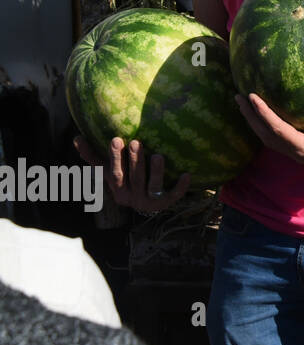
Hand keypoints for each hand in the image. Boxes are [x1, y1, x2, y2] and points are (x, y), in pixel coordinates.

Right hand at [73, 136, 191, 212]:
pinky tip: (186, 175)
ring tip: (158, 155)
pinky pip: (172, 196)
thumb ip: (93, 157)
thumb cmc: (126, 182)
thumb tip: (76, 138)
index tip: (116, 138)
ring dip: (155, 171)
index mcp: (116, 187)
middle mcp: (130, 195)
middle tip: (137, 142)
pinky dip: (179, 187)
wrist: (145, 206)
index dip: (114, 157)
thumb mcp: (109, 172)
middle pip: (132, 178)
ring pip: (151, 187)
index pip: (112, 172)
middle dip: (134, 161)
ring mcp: (147, 201)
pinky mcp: (164, 204)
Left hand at [236, 89, 303, 171]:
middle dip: (250, 116)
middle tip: (239, 97)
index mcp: (303, 148)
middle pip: (265, 134)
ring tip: (243, 104)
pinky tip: (259, 116)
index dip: (263, 113)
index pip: (277, 129)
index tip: (252, 97)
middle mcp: (294, 152)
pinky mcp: (296, 150)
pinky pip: (273, 138)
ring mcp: (294, 153)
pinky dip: (263, 126)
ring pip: (266, 138)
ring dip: (253, 121)